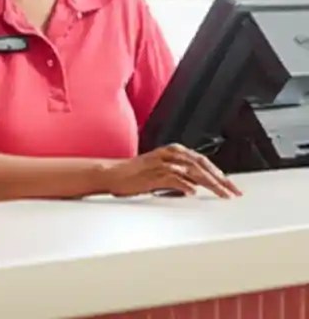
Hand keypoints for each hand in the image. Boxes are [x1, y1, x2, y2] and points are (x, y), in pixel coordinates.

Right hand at [100, 144, 241, 198]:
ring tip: (221, 194)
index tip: (232, 187)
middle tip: (233, 192)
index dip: (220, 174)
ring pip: (191, 170)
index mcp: (173, 151)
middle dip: (220, 179)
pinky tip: (193, 191)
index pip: (203, 161)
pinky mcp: (151, 173)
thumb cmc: (135, 175)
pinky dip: (184, 184)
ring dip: (209, 183)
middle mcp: (169, 154)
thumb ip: (181, 175)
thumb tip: (199, 185)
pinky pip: (172, 177)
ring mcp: (161, 163)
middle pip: (201, 164)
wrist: (111, 174)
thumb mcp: (162, 172)